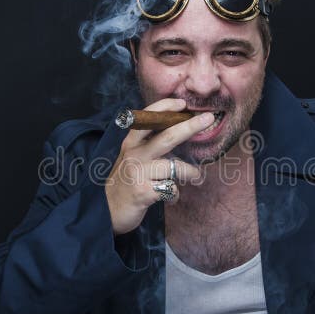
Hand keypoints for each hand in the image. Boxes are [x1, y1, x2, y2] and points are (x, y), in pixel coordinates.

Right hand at [105, 98, 214, 234]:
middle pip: (167, 137)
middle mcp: (134, 155)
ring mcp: (138, 173)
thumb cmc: (125, 182)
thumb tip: (178, 131)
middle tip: (208, 119)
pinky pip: (171, 189)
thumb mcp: (132, 158)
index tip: (182, 103)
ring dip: (190, 173)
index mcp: (131, 144)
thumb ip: (149, 145)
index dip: (165, 107)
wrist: (106, 210)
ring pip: (175, 167)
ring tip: (194, 177)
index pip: (148, 119)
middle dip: (190, 126)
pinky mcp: (143, 192)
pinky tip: (170, 198)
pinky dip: (175, 194)